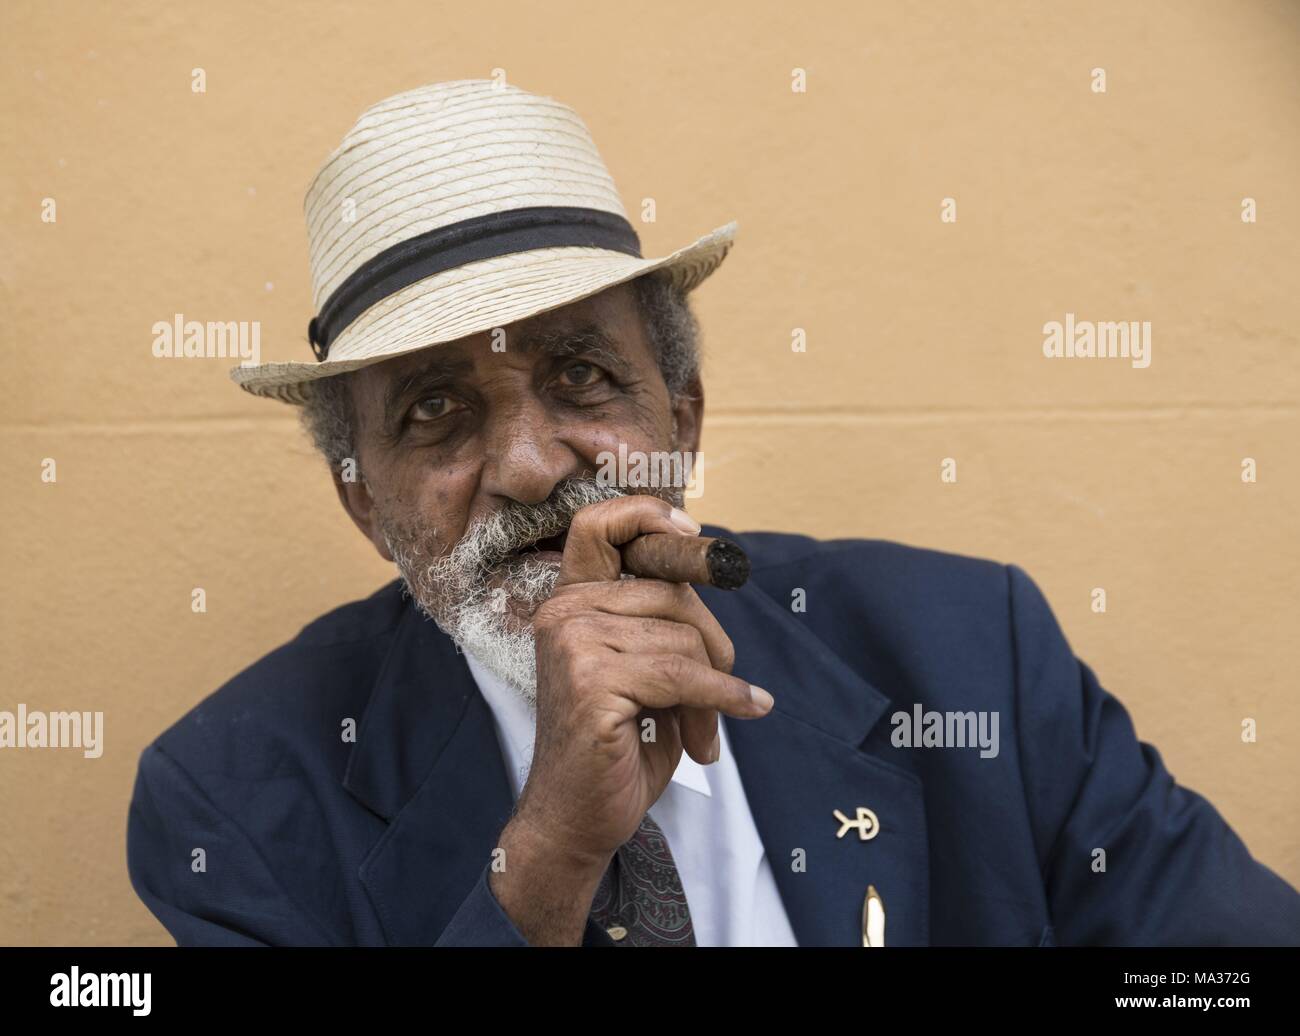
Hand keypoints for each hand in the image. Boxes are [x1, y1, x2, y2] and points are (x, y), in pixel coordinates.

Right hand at [490, 495, 773, 943]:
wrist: (577, 818)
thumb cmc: (617, 746)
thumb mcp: (646, 670)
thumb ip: (664, 622)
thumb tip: (711, 571)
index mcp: (572, 602)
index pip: (597, 526)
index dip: (647, 515)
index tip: (694, 534)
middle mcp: (564, 613)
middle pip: (672, 594)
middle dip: (713, 645)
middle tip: (723, 692)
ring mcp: (573, 644)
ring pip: (684, 639)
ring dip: (712, 688)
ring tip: (703, 731)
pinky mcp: (592, 682)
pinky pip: (684, 675)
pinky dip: (724, 697)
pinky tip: (748, 709)